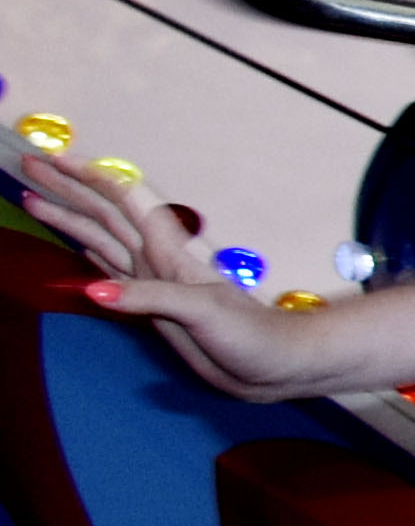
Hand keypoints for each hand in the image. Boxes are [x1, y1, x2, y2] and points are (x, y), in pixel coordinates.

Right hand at [18, 153, 339, 399]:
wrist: (278, 366)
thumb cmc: (253, 336)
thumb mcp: (202, 313)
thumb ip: (150, 299)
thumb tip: (93, 291)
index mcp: (168, 252)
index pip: (122, 200)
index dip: (89, 177)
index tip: (52, 159)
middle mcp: (157, 261)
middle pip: (102, 213)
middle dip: (66, 189)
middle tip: (27, 166)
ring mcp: (154, 281)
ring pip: (101, 238)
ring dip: (69, 217)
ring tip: (33, 199)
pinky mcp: (154, 306)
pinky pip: (112, 270)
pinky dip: (90, 253)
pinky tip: (80, 245)